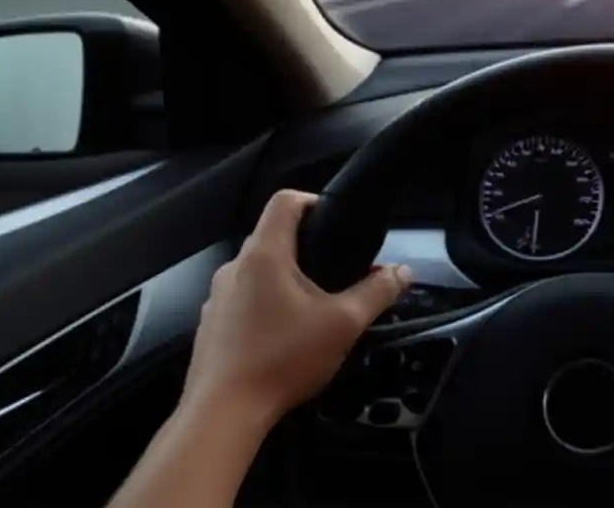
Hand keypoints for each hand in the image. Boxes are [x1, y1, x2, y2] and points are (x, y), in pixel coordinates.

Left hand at [182, 190, 411, 425]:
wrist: (224, 412)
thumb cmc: (285, 358)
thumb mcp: (343, 324)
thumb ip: (376, 293)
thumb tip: (402, 271)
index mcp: (264, 254)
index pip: (285, 201)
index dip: (314, 201)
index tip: (338, 223)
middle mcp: (233, 267)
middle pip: (273, 238)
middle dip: (308, 249)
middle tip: (340, 273)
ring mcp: (216, 297)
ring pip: (258, 273)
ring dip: (287, 280)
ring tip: (315, 308)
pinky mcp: (210, 325)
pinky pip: (243, 301)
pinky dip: (266, 306)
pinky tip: (284, 337)